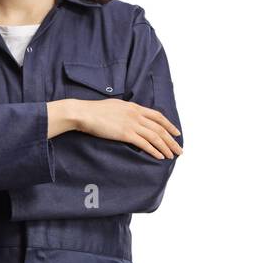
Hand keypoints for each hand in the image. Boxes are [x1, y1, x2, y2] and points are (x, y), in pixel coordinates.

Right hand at [55, 98, 182, 158]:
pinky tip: (159, 156)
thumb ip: (126, 111)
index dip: (170, 125)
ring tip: (172, 156)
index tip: (177, 133)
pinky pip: (144, 143)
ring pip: (155, 137)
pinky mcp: (125, 134)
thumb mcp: (114, 106)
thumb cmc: (94, 110)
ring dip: (166, 147)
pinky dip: (154, 150)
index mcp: (134, 107)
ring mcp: (132, 124)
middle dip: (172, 140)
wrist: (83, 113)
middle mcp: (136, 115)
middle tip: (179, 150)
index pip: (158, 116)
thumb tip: (131, 117)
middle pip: (160, 128)